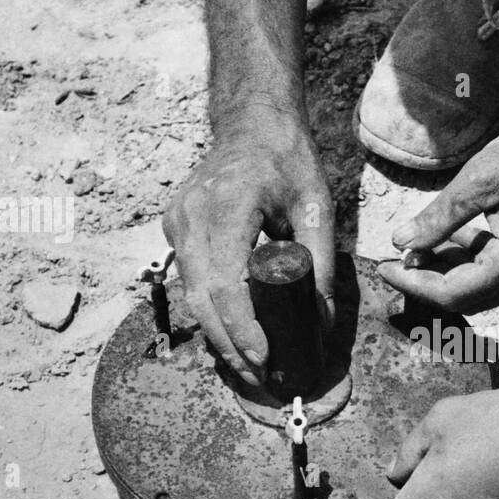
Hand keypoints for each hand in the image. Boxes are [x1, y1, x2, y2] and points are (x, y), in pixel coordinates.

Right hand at [162, 116, 334, 386]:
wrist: (252, 121)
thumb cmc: (288, 159)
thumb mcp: (316, 207)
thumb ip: (320, 266)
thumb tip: (322, 324)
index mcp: (228, 205)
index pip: (226, 283)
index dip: (241, 328)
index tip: (264, 359)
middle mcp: (192, 215)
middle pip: (202, 297)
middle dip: (229, 344)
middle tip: (258, 377)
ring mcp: (178, 221)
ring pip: (191, 293)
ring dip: (217, 333)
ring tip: (248, 366)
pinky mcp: (175, 226)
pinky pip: (189, 278)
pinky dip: (209, 310)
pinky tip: (231, 334)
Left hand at [378, 103, 498, 311]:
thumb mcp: (479, 181)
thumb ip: (438, 218)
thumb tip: (402, 242)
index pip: (453, 294)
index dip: (414, 283)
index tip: (385, 267)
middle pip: (470, 297)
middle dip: (431, 280)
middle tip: (400, 258)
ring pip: (488, 285)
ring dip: (454, 269)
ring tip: (424, 242)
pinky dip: (479, 259)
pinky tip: (459, 233)